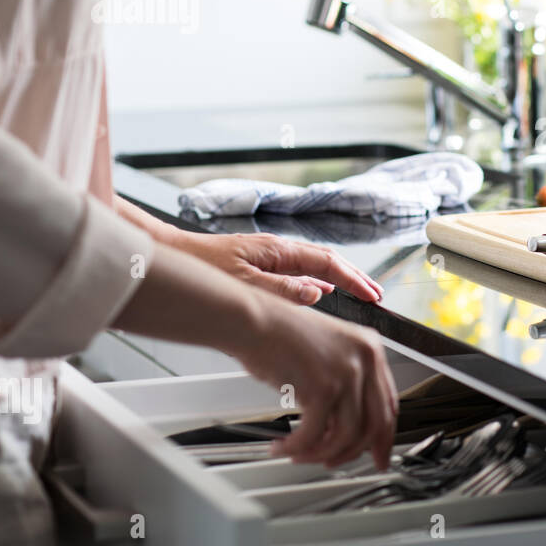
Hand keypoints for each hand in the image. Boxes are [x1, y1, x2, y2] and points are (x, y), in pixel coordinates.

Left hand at [172, 231, 381, 305]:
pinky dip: (316, 283)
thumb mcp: (242, 283)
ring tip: (358, 294)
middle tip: (376, 294)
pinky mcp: (260, 267)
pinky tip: (320, 293)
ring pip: (314, 268)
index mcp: (277, 250)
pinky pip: (297, 275)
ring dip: (338, 281)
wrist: (169, 255)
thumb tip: (317, 294)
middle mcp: (277, 251)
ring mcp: (270, 258)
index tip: (372, 294)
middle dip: (354, 277)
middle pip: (327, 262)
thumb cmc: (198, 266)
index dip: (353, 279)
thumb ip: (281, 289)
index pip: (327, 262)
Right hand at [233, 305, 398, 467]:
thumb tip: (349, 430)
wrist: (253, 321)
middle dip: (355, 453)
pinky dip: (296, 447)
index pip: (388, 404)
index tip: (378, 455)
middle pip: (374, 424)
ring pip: (346, 436)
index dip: (384, 438)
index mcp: (370, 349)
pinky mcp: (322, 388)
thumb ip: (346, 386)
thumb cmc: (280, 336)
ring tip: (299, 454)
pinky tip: (283, 446)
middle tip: (335, 465)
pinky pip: (314, 435)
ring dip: (319, 453)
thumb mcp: (328, 355)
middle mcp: (365, 359)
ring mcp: (346, 373)